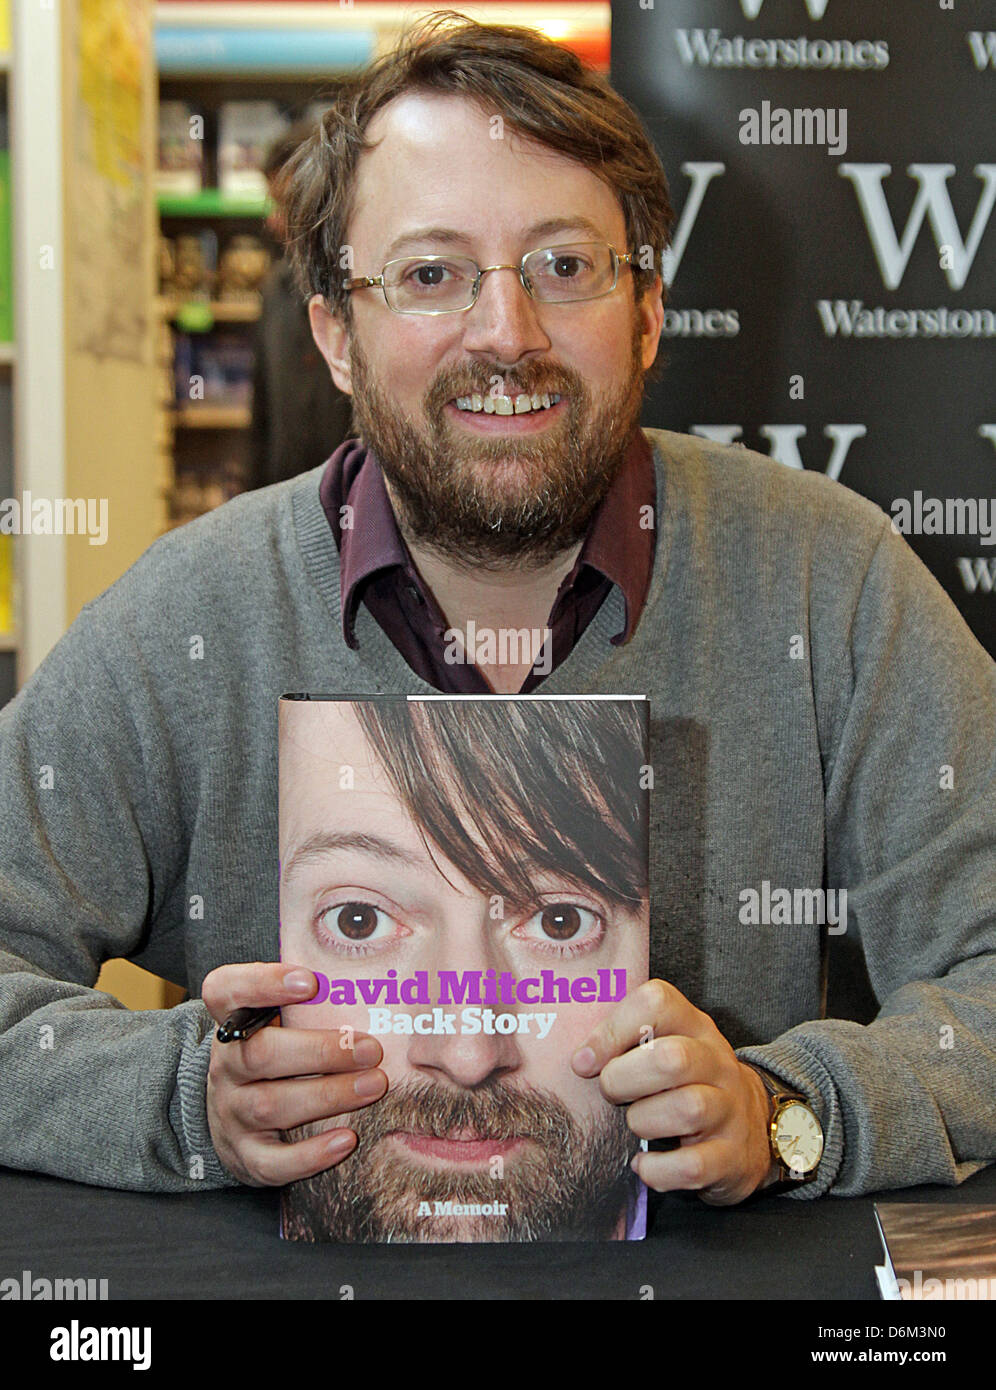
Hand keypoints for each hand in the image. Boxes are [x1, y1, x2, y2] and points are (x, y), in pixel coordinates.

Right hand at [202, 963, 387, 1186]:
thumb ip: (316, 999)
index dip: (262, 983)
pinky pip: (273, 1162)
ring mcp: (232, 1112)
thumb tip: (381, 976)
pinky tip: (346, 1139)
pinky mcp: (245, 1155)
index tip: (310, 981)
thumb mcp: (280, 1021)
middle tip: (372, 1049)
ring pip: (270, 1104)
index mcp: (232, 1021)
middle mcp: (226, 1065)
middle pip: (259, 1053)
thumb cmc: (278, 1053)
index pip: (226, 991)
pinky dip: (311, 1154)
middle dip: (320, 1050)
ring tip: (374, 1085)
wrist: (236, 1115)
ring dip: (328, 1095)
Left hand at [572, 978, 777, 1204]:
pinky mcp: (731, 1157)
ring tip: (634, 1125)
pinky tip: (644, 1164)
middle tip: (610, 1093)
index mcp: (693, 1026)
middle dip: (624, 1079)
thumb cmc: (686, 1082)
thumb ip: (623, 1039)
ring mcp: (729, 1110)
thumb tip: (579, 1059)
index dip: (612, 1029)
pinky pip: (692, 1167)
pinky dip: (658, 1170)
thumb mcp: (664, 1046)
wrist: (753, 1129)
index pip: (656, 1002)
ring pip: (687, 1109)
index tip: (584, 1061)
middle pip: (672, 1059)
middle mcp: (716, 1062)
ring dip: (643, 1121)